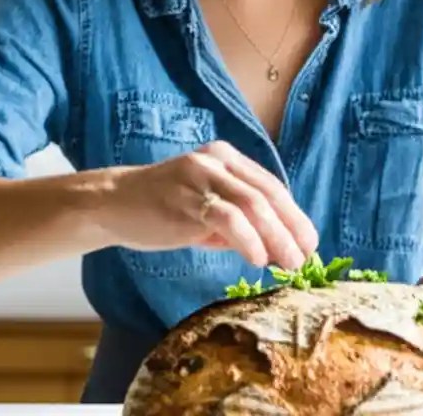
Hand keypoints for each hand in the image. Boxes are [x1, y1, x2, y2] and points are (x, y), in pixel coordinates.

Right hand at [98, 141, 317, 269]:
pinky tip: (257, 259)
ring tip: (289, 264)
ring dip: (277, 238)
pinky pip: (227, 219)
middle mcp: (217, 161)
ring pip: (253, 205)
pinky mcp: (186, 199)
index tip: (310, 243)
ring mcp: (201, 177)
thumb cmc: (162, 209)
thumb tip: (279, 250)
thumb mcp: (206, 210)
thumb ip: (240, 223)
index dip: (294, 216)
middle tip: (306, 258)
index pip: (270, 186)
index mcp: (226, 158)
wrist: (112, 204)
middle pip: (267, 195)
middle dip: (292, 229)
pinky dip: (248, 240)